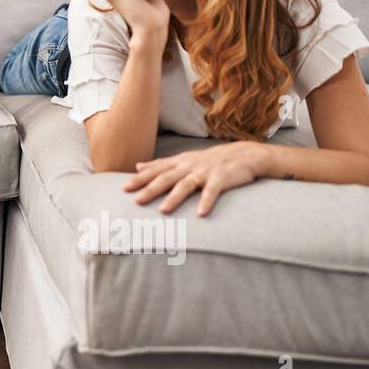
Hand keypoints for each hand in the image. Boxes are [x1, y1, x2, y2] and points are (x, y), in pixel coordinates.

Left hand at [123, 141, 266, 216]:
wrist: (244, 155)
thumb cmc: (210, 160)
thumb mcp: (184, 159)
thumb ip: (161, 164)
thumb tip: (138, 166)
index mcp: (180, 162)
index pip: (156, 170)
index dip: (140, 179)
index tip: (124, 188)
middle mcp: (189, 166)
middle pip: (167, 178)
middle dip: (150, 189)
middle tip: (136, 200)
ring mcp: (205, 172)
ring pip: (186, 185)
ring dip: (174, 198)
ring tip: (163, 210)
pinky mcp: (222, 178)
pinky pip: (213, 191)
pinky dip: (207, 201)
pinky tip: (201, 213)